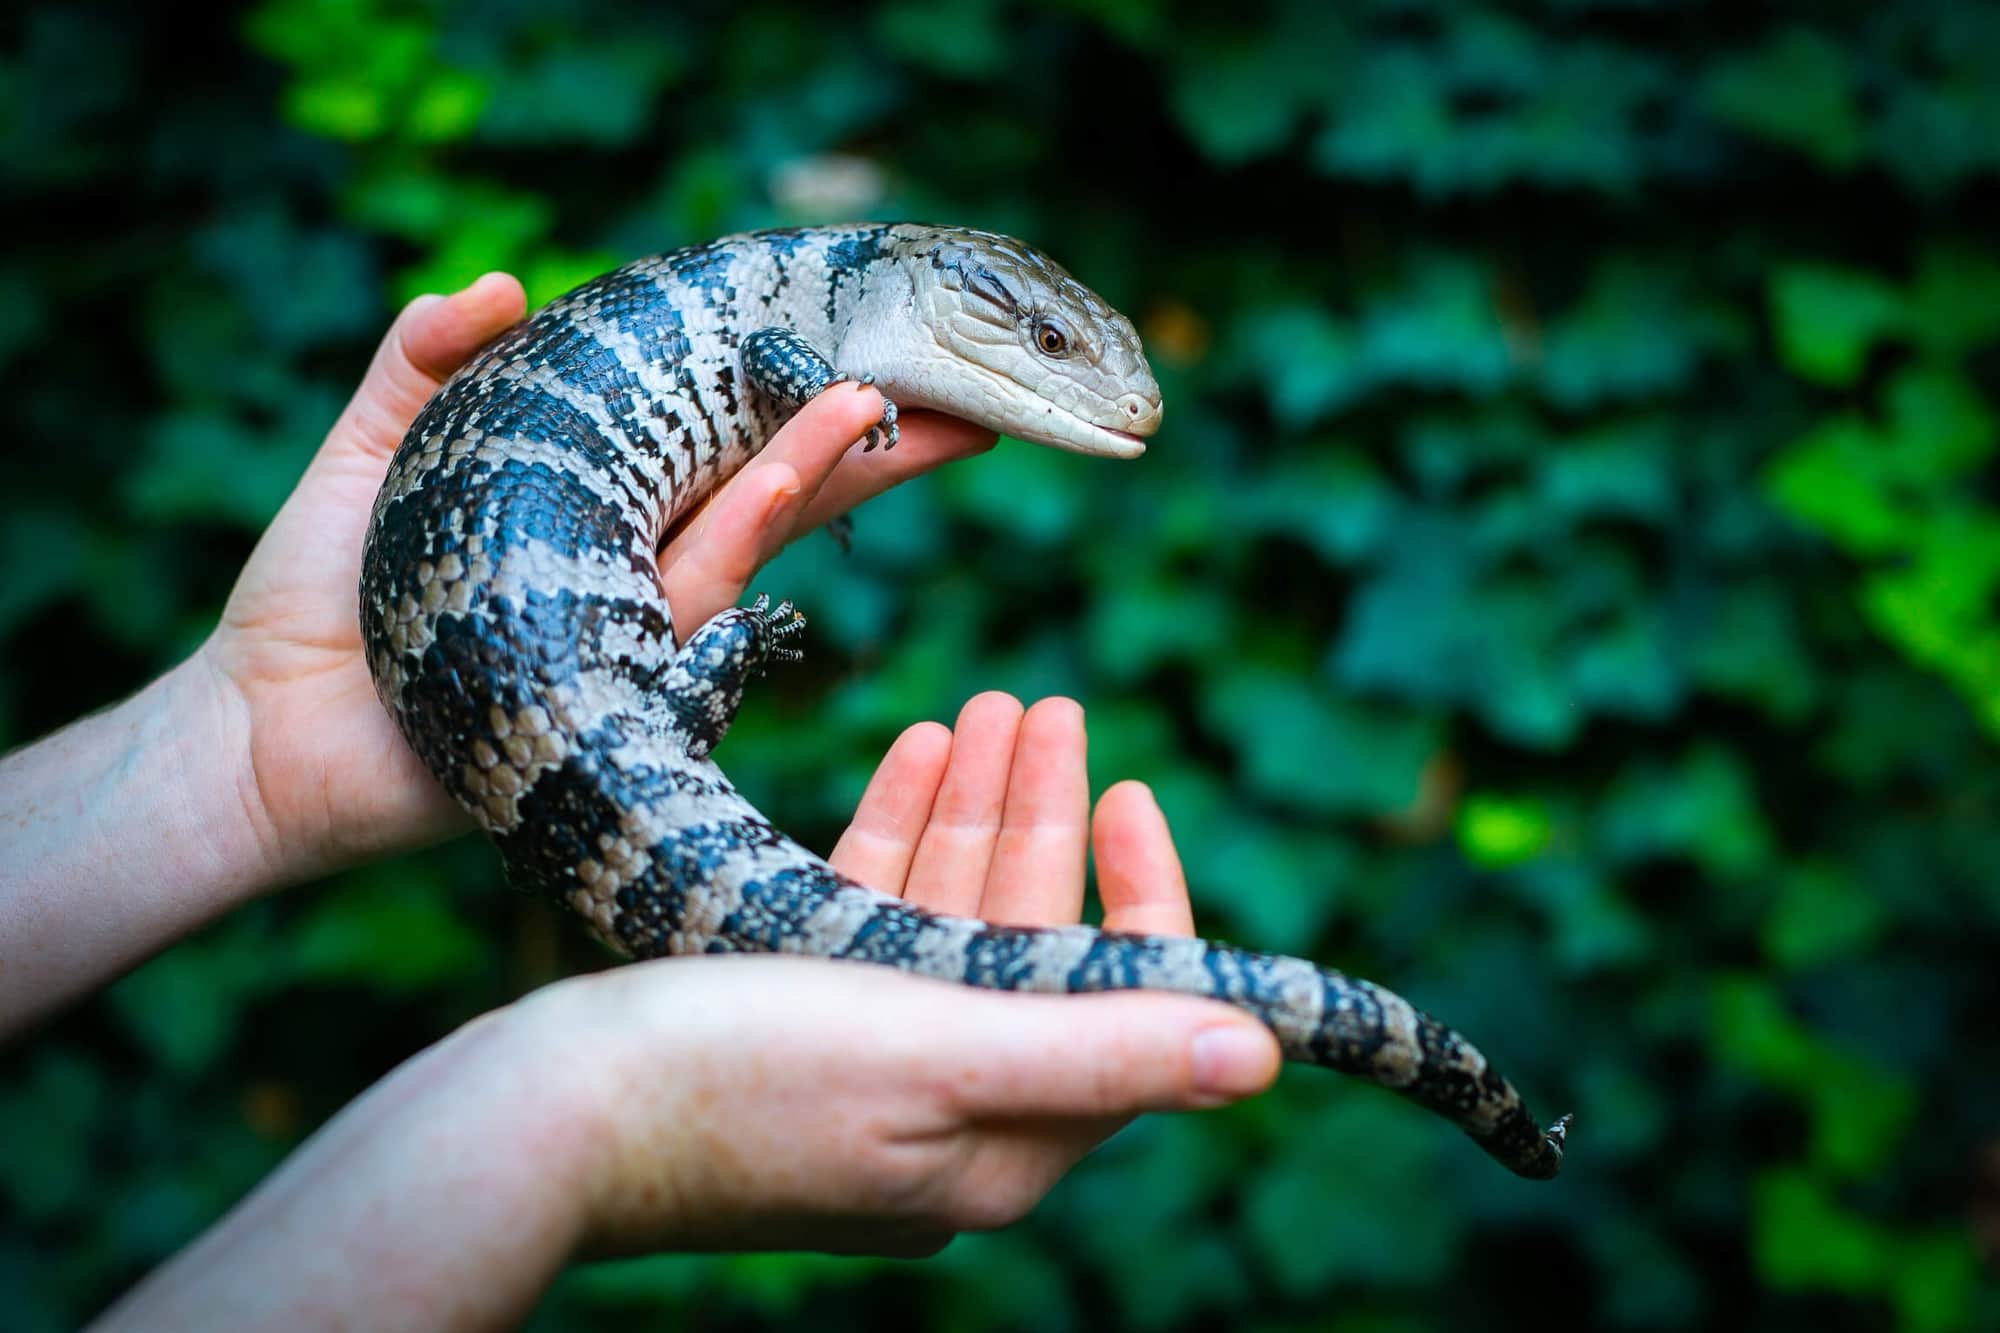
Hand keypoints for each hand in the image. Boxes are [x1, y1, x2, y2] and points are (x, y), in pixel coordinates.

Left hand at [197, 274, 995, 884]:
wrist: (265, 719)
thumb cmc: (316, 592)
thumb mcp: (370, 446)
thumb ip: (421, 359)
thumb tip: (502, 282)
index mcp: (594, 511)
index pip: (717, 444)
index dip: (792, 399)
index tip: (871, 347)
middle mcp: (632, 567)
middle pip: (773, 489)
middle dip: (866, 443)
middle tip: (961, 398)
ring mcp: (635, 624)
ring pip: (755, 535)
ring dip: (821, 465)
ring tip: (880, 401)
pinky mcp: (625, 676)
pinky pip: (702, 594)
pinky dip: (751, 525)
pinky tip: (796, 470)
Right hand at [563, 692, 1255, 1257]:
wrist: (535, 1119)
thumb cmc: (734, 1086)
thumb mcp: (938, 1056)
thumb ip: (1101, 1046)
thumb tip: (1263, 1053)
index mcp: (1005, 1138)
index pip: (1120, 1004)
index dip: (1140, 891)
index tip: (1129, 784)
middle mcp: (947, 1111)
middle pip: (1025, 942)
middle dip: (1041, 817)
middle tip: (1047, 704)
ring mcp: (866, 1069)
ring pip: (945, 915)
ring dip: (973, 810)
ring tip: (986, 707)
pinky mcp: (794, 1025)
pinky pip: (868, 918)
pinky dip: (897, 833)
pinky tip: (915, 750)